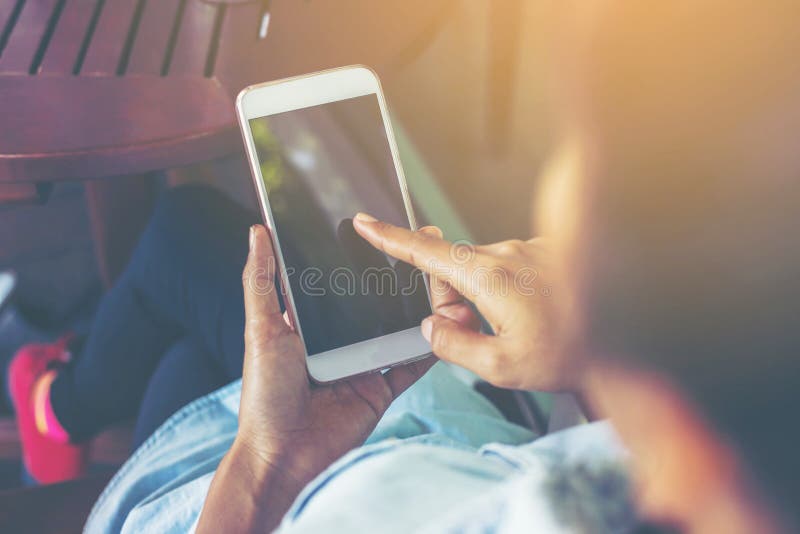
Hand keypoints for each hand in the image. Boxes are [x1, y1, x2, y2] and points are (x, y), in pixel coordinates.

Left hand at [236, 224, 436, 483]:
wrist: (282, 456)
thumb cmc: (264, 394)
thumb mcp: (260, 330)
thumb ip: (261, 282)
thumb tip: (257, 233)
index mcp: (309, 324)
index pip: (335, 283)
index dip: (353, 260)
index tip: (378, 230)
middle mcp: (337, 342)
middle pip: (370, 305)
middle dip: (392, 281)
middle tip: (420, 250)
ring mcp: (361, 365)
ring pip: (395, 330)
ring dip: (415, 311)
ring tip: (437, 281)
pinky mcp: (380, 390)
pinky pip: (409, 365)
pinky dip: (426, 349)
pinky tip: (444, 327)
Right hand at [354, 214, 578, 391]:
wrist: (623, 347)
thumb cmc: (568, 356)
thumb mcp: (500, 366)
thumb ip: (454, 345)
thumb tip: (434, 327)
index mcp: (491, 278)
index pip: (427, 253)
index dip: (390, 238)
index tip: (365, 223)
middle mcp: (507, 255)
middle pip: (450, 270)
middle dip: (451, 302)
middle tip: (477, 335)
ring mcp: (526, 251)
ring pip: (477, 271)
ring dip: (479, 300)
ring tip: (512, 330)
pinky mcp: (541, 253)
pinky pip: (504, 268)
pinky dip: (502, 291)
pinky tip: (530, 315)